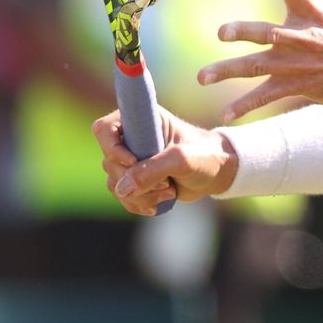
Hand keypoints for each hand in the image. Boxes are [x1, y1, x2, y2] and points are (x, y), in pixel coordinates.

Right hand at [92, 108, 235, 216]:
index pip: (104, 129)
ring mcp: (132, 159)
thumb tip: (121, 189)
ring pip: (115, 183)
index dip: (112, 148)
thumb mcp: (182, 160)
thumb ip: (152, 170)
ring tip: (169, 191)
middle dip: (137, 179)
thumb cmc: (204, 156)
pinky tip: (159, 204)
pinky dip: (139, 203)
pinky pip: (122, 196)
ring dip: (140, 194)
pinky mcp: (136, 178)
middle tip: (166, 182)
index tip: (133, 161)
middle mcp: (132, 137)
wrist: (217, 173)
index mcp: (141, 119)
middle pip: (108, 162)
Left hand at [197, 0, 322, 120]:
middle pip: (269, 34)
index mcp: (313, 11)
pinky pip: (265, 97)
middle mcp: (301, 38)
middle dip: (246, 33)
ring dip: (229, 72)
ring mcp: (296, 65)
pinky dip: (244, 107)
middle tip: (222, 33)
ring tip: (203, 77)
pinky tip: (223, 116)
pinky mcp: (295, 86)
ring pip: (257, 68)